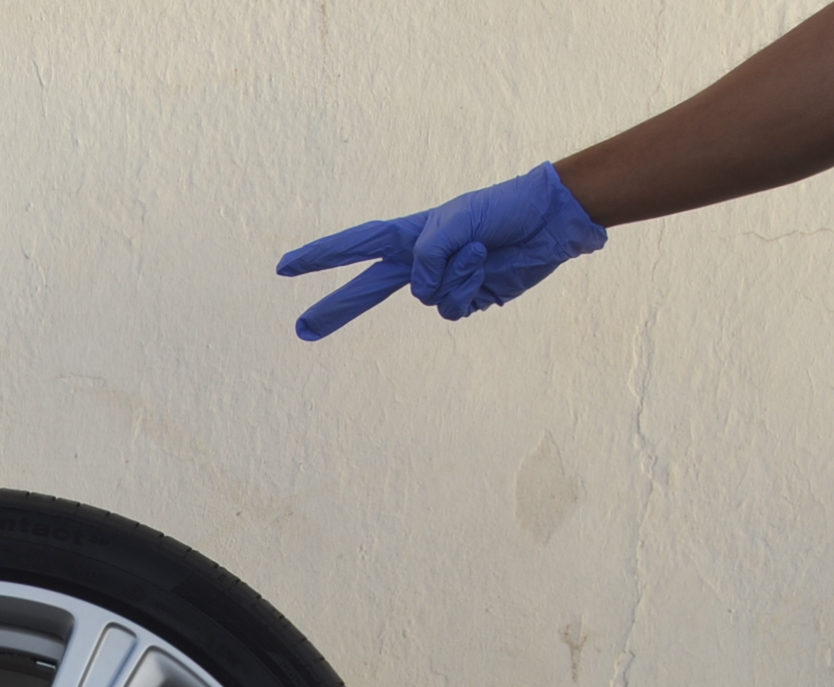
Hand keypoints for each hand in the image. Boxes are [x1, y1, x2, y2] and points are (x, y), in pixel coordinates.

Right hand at [277, 162, 607, 337]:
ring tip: (481, 250)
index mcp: (410, 234)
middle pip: (367, 290)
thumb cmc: (504, 209)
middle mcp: (421, 261)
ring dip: (456, 275)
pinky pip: (454, 308)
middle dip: (335, 308)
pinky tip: (488, 267)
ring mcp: (443, 282)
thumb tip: (417, 289)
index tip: (284, 268)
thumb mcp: (459, 220)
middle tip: (302, 330)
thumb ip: (428, 252)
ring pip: (429, 299)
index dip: (320, 257)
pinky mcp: (467, 299)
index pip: (356, 245)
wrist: (549, 224)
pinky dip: (471, 288)